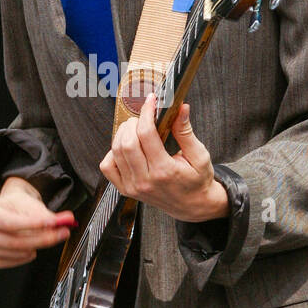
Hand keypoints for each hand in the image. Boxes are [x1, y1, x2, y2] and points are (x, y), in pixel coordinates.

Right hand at [0, 177, 75, 268]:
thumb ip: (48, 214)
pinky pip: (16, 261)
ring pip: (17, 252)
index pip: (8, 223)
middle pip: (13, 241)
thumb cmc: (17, 206)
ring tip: (44, 236)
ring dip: (37, 245)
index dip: (32, 225)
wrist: (10, 210)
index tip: (53, 223)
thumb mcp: (31, 204)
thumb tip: (66, 220)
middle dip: (41, 238)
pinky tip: (31, 246)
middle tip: (62, 232)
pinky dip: (29, 255)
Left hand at [99, 94, 229, 222]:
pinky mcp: (126, 190)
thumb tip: (181, 108)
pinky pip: (108, 167)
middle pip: (127, 142)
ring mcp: (133, 187)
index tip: (151, 101)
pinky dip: (113, 152)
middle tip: (144, 117)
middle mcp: (145, 180)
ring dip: (123, 134)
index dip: (147, 112)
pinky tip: (126, 147)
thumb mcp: (199, 155)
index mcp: (165, 171)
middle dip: (133, 122)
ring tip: (136, 128)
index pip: (146, 134)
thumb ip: (186, 131)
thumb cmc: (197, 180)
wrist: (192, 206)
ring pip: (115, 152)